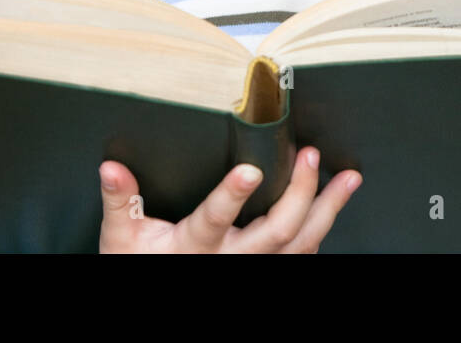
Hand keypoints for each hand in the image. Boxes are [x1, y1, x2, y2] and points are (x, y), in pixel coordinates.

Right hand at [98, 146, 360, 252]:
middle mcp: (230, 263)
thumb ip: (120, 202)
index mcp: (192, 249)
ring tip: (350, 177)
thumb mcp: (120, 240)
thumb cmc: (137, 267)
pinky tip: (334, 205)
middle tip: (310, 155)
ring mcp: (254, 272)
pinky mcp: (266, 274)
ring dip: (328, 210)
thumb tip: (110, 167)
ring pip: (301, 246)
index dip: (232, 197)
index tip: (251, 170)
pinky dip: (322, 229)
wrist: (151, 306)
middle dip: (299, 193)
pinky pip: (302, 257)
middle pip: (276, 233)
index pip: (213, 222)